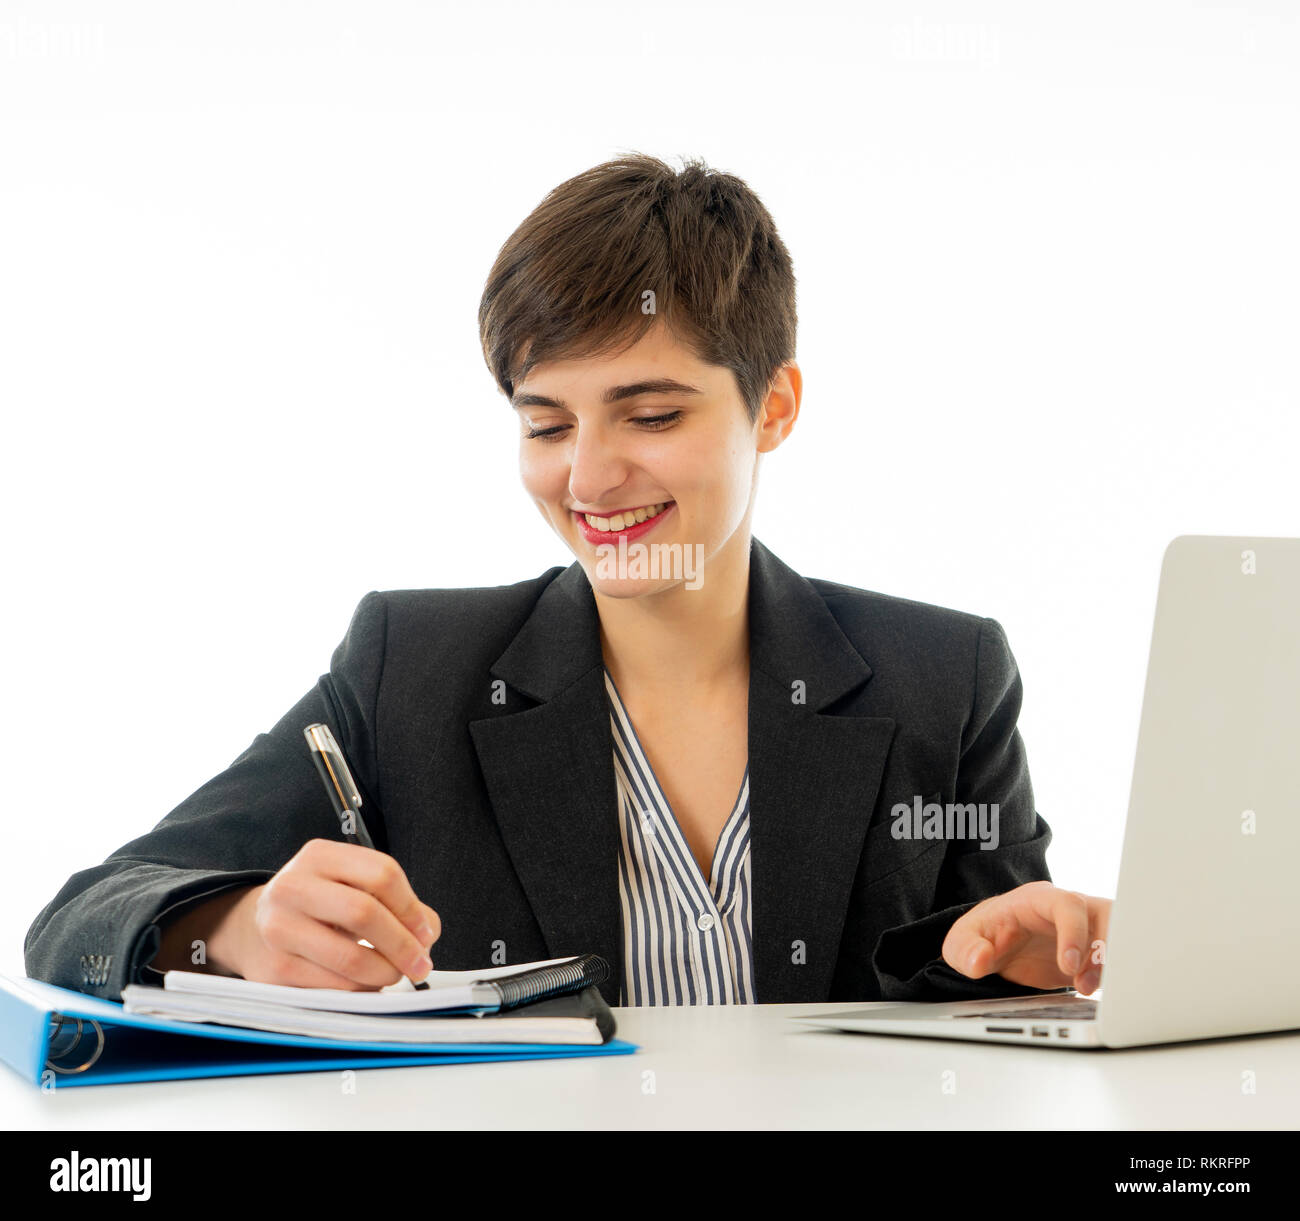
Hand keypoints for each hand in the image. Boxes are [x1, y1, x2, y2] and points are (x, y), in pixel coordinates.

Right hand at [211, 839, 440, 988]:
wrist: (252, 928)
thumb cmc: (316, 906)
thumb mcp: (349, 886)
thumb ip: (394, 902)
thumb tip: (426, 933)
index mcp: (320, 856)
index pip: (381, 874)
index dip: (411, 907)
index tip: (427, 931)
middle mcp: (294, 886)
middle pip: (365, 913)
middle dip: (403, 945)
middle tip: (420, 963)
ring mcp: (280, 927)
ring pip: (350, 958)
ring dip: (385, 972)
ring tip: (395, 973)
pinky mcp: (275, 968)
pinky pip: (334, 986)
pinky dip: (360, 989)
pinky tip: (366, 982)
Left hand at [941, 881, 1110, 993]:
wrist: (996, 942)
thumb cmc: (985, 932)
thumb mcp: (964, 939)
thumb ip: (965, 948)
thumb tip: (978, 960)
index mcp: (1039, 899)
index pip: (1068, 905)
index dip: (1074, 932)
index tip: (1069, 965)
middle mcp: (1069, 911)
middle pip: (1107, 915)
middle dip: (1106, 947)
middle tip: (1087, 983)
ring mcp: (1086, 930)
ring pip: (1120, 935)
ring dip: (1113, 964)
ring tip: (1088, 989)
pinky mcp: (1094, 953)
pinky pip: (1118, 958)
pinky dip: (1114, 975)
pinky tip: (1097, 992)